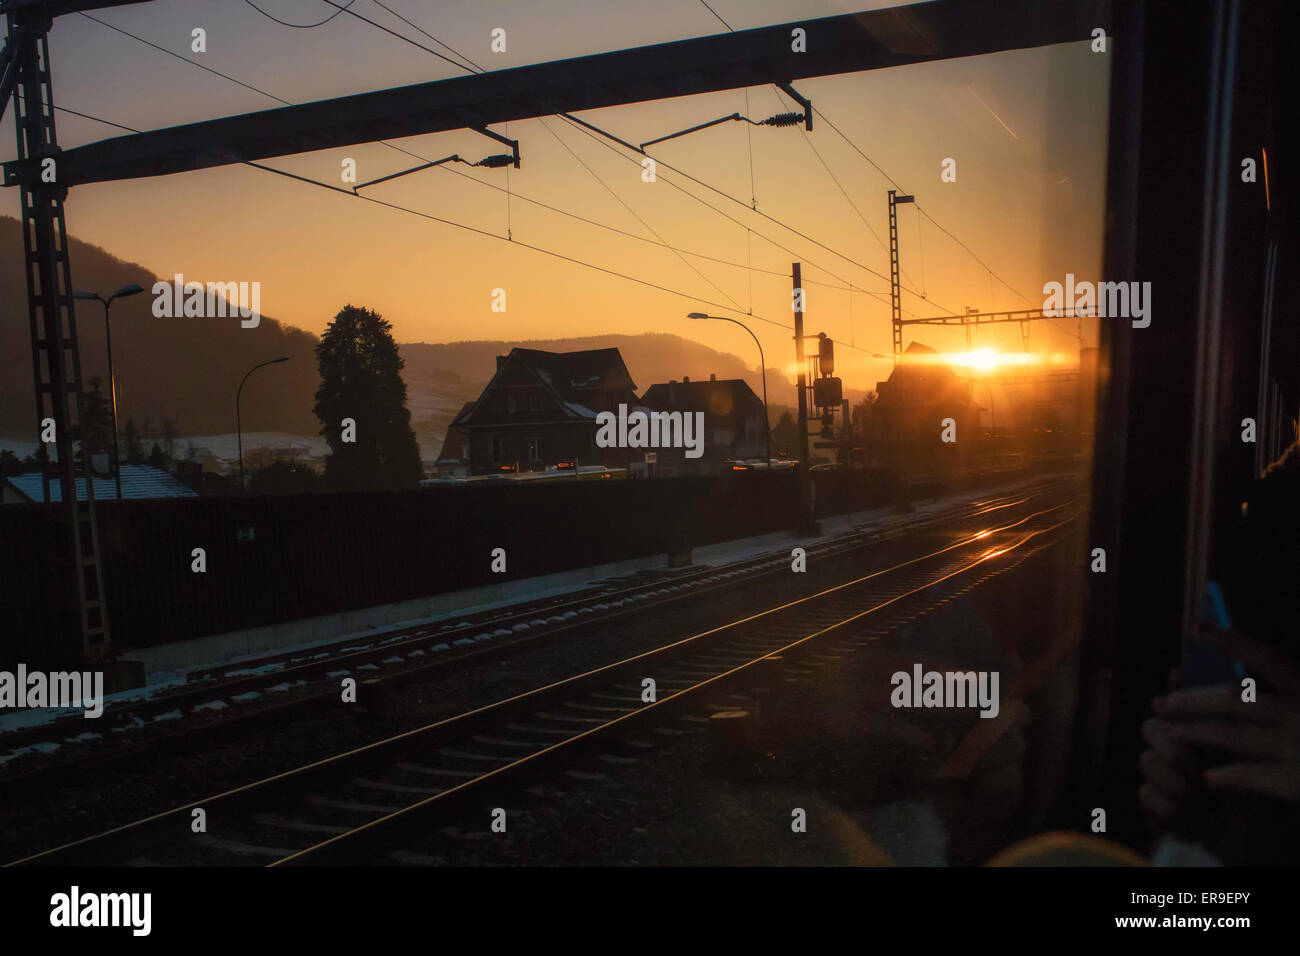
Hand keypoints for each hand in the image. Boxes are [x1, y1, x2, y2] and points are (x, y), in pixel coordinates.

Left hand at [1151, 629, 1299, 802]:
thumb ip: (1288, 681)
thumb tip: (1246, 665)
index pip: (1268, 659)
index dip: (1232, 642)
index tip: (1196, 629)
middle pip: (1235, 701)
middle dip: (1192, 700)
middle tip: (1160, 702)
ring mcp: (1298, 748)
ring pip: (1234, 737)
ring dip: (1197, 733)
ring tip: (1170, 732)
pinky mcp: (1298, 782)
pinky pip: (1252, 776)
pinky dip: (1227, 776)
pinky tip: (1208, 775)